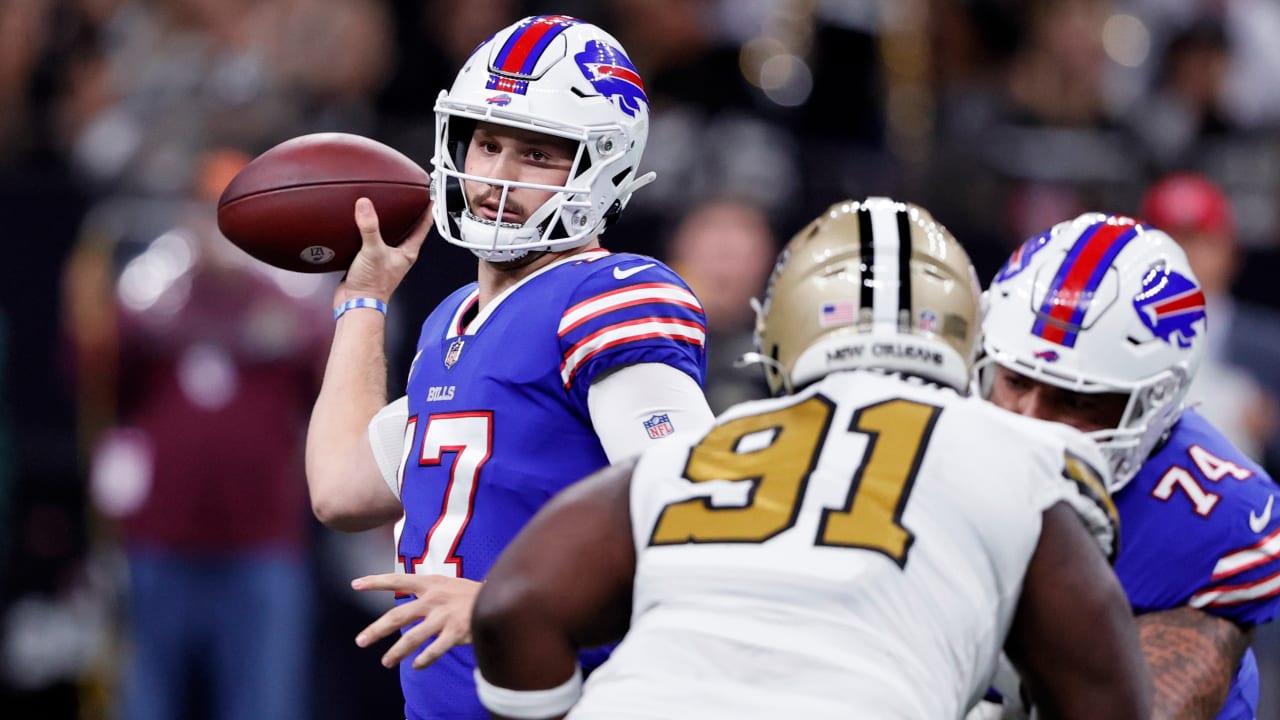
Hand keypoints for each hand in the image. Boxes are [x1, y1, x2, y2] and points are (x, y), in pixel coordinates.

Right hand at [337, 197, 432, 304]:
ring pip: (391, 235)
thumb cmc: (373, 287)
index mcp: (408, 252)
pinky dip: (370, 231)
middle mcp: (399, 255)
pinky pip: (373, 241)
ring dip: (390, 223)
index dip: (428, 212)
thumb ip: (370, 227)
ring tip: (387, 208)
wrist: (356, 303)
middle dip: (409, 215)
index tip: (430, 198)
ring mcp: (385, 258)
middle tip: (410, 199)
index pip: (423, 228)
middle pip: (409, 230)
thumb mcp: (373, 252)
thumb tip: (366, 206)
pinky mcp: (370, 260)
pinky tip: (363, 225)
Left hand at [351, 572, 480, 669]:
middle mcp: (434, 599)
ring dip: (396, 652)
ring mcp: (444, 616)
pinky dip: (423, 660)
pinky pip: (433, 650)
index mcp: (430, 583)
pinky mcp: (455, 632)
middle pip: (398, 615)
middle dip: (376, 629)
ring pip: (412, 638)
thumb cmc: (470, 594)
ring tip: (386, 662)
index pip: (398, 580)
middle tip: (361, 641)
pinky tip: (416, 665)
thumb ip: (426, 592)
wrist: (501, 598)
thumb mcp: (447, 584)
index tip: (355, 584)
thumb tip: (404, 605)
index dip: (375, 581)